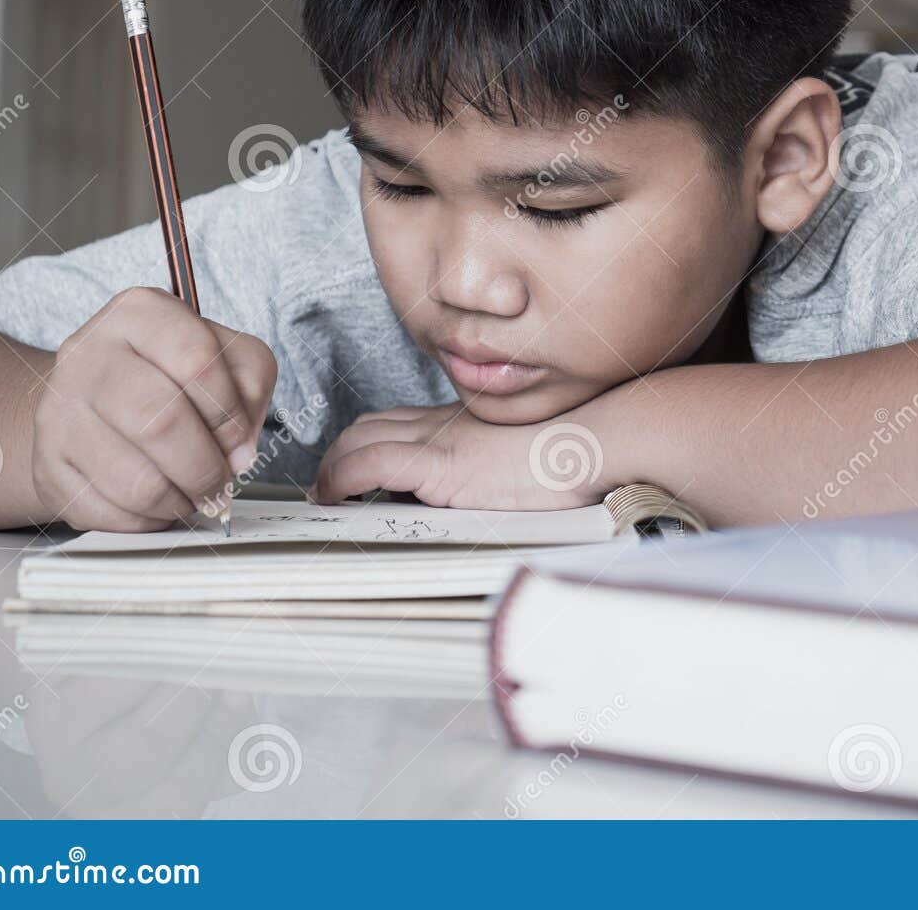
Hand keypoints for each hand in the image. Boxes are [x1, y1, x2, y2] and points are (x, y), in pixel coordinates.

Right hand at [31, 287, 276, 530]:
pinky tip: (157, 502)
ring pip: (136, 480)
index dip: (231, 414)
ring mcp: (58, 411)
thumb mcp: (227, 358)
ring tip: (192, 493)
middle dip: (206, 467)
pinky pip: (110, 514)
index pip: (197, 360)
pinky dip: (148, 520)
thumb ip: (250, 386)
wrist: (91, 404)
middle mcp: (88, 354)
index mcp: (139, 314)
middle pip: (159, 421)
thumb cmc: (171, 378)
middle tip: (221, 483)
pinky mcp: (46, 466)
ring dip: (180, 500)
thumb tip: (241, 448)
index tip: (241, 443)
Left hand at [313, 404, 612, 510]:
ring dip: (332, 467)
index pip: (397, 421)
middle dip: (340, 453)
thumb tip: (485, 492)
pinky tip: (332, 496)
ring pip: (359, 440)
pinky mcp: (440, 464)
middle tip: (328, 484)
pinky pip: (369, 465)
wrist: (593, 442)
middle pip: (369, 425)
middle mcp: (444, 424)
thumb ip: (495, 467)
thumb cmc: (575, 453)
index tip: (352, 468)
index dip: (366, 442)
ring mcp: (439, 441)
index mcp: (464, 423)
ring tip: (325, 496)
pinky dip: (340, 478)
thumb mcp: (524, 456)